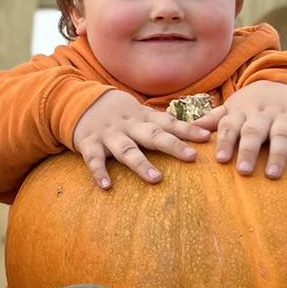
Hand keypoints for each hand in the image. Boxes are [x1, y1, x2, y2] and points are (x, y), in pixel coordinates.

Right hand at [68, 89, 210, 188]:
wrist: (79, 101)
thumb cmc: (119, 114)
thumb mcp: (141, 113)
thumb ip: (164, 122)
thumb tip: (199, 128)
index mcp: (143, 118)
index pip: (169, 123)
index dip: (188, 129)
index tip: (207, 137)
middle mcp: (128, 126)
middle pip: (152, 136)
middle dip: (172, 146)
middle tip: (192, 157)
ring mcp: (109, 135)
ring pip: (127, 149)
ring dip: (141, 164)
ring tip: (156, 179)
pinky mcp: (89, 143)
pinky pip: (94, 159)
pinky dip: (99, 172)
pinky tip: (106, 186)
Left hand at [198, 82, 286, 176]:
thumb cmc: (255, 104)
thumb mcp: (234, 107)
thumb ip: (214, 119)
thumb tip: (188, 130)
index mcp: (242, 111)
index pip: (231, 125)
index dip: (225, 141)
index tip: (220, 159)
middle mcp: (263, 114)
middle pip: (254, 131)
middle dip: (248, 150)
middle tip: (242, 171)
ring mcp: (286, 117)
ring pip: (282, 135)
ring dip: (278, 154)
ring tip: (272, 174)